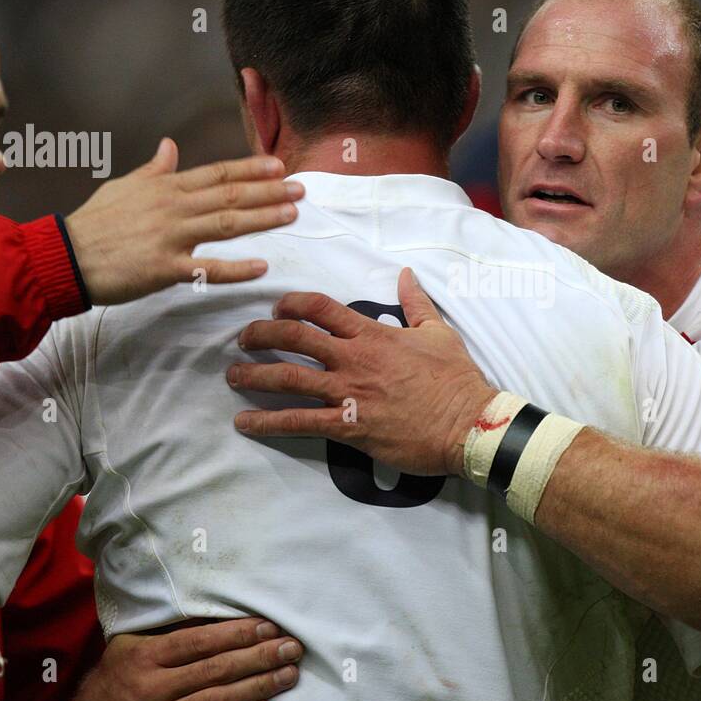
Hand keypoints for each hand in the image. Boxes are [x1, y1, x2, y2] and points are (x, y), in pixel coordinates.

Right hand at [64, 138, 302, 305]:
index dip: (250, 168)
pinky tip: (261, 266)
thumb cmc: (94, 222)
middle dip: (269, 191)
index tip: (278, 165)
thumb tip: (169, 145)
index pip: (217, 173)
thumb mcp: (123, 186)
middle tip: (301, 188)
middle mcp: (173, 208)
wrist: (64, 255)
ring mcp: (170, 237)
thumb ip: (153, 169)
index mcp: (165, 188)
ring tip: (292, 214)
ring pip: (225, 224)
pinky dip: (235, 269)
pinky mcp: (164, 268)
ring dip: (262, 218)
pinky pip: (206, 269)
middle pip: (230, 195)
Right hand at [68, 617, 303, 700]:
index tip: (269, 627)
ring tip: (288, 674)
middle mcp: (153, 687)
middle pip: (214, 671)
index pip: (199, 641)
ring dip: (258, 687)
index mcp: (145, 656)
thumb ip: (174, 628)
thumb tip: (224, 610)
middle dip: (258, 658)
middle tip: (291, 648)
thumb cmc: (121, 670)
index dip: (237, 634)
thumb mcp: (135, 642)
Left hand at [229, 267, 495, 475]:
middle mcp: (353, 358)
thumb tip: (405, 274)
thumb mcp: (438, 332)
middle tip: (242, 339)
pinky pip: (298, 422)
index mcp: (373, 333)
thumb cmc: (456, 379)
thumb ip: (416, 302)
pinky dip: (267, 422)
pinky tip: (244, 423)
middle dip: (260, 335)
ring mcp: (347, 392)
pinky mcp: (347, 426)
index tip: (276, 309)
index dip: (291, 304)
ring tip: (232, 377)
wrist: (468, 424)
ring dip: (253, 375)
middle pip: (293, 338)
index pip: (320, 308)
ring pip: (287, 378)